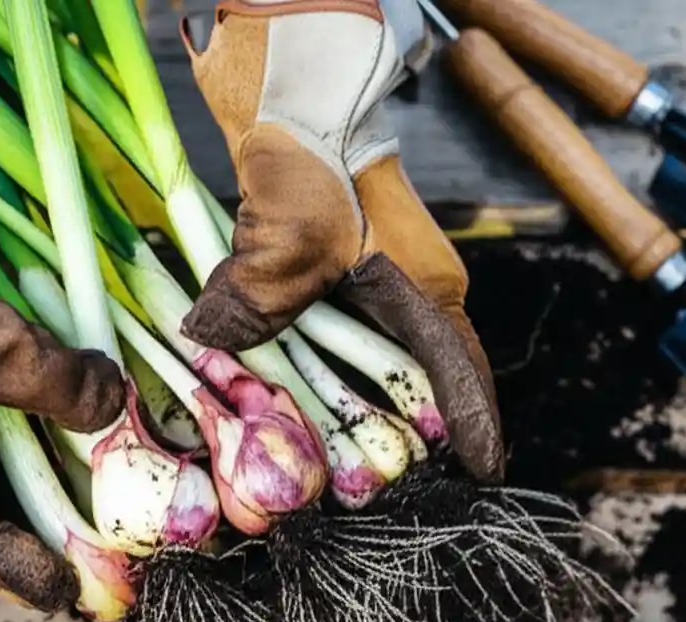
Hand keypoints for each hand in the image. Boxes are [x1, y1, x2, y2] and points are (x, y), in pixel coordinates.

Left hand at [180, 0, 503, 478]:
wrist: (295, 77)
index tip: (476, 472)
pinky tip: (264, 381)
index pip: (460, 375)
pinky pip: (319, 323)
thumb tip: (209, 344)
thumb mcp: (288, 242)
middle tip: (365, 481)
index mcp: (427, 292)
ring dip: (331, 396)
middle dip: (388, 429)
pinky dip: (296, 354)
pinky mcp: (327, 257)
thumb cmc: (317, 155)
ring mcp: (368, 272)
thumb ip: (254, 307)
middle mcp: (408, 288)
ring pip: (358, 353)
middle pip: (409, 375)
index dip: (469, 427)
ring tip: (309, 448)